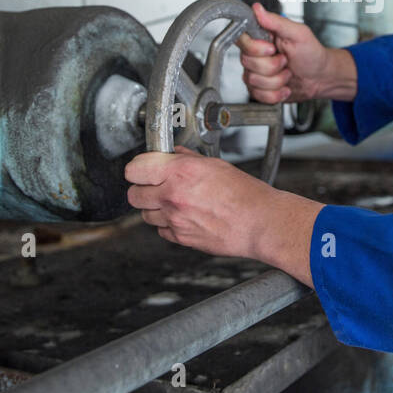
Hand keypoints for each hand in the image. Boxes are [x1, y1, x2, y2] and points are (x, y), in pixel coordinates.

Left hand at [124, 146, 321, 284]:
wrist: (259, 223)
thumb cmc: (244, 194)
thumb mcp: (215, 165)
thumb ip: (187, 158)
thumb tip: (173, 154)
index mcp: (180, 172)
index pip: (135, 169)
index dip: (137, 168)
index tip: (143, 169)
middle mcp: (173, 196)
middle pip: (133, 195)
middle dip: (142, 189)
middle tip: (154, 186)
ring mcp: (175, 219)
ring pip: (145, 214)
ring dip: (155, 208)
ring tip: (175, 202)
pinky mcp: (180, 238)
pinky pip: (161, 230)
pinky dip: (168, 225)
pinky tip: (184, 217)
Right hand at [237, 2, 356, 102]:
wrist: (320, 77)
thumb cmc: (312, 54)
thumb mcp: (298, 33)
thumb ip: (276, 21)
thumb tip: (257, 9)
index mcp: (262, 37)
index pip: (242, 40)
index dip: (256, 48)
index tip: (273, 49)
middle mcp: (255, 54)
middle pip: (248, 63)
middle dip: (273, 66)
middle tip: (286, 61)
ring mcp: (256, 73)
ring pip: (253, 80)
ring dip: (277, 80)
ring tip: (288, 73)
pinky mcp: (259, 89)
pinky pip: (259, 95)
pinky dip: (276, 94)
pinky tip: (285, 87)